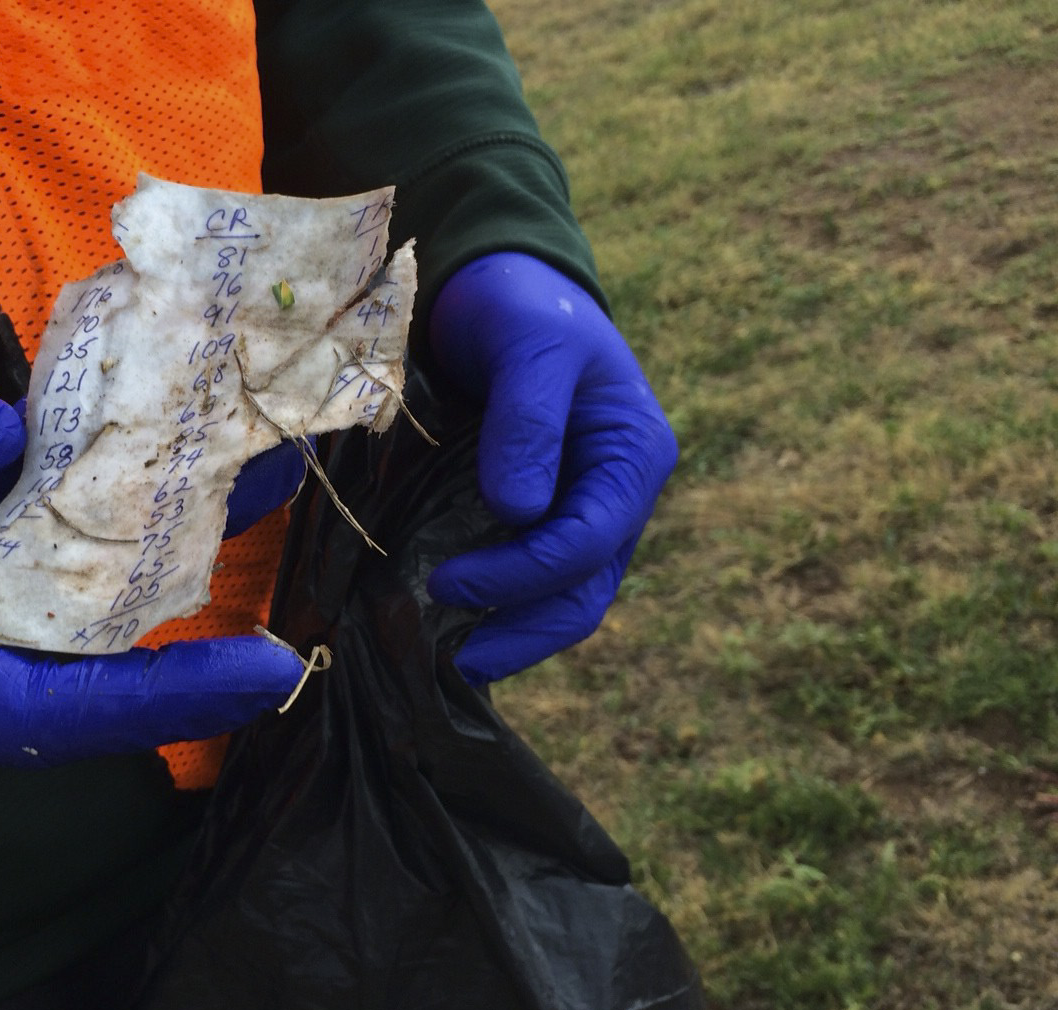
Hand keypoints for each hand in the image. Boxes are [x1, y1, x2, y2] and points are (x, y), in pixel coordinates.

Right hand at [0, 301, 300, 763]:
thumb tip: (15, 432)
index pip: (30, 707)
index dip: (154, 696)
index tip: (261, 670)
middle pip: (56, 646)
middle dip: (169, 581)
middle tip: (272, 488)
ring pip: (34, 587)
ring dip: (125, 526)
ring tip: (229, 447)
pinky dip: (54, 489)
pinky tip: (116, 428)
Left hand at [426, 253, 676, 683]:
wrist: (498, 287)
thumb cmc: (521, 305)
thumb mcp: (528, 345)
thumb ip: (528, 422)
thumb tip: (521, 510)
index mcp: (632, 456)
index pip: (588, 544)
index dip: (521, 575)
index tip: (447, 582)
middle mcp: (614, 495)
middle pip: (582, 594)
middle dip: (519, 633)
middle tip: (449, 659)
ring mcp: (578, 512)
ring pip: (557, 600)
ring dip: (505, 633)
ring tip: (440, 658)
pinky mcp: (537, 518)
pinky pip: (525, 580)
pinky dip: (490, 609)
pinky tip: (441, 628)